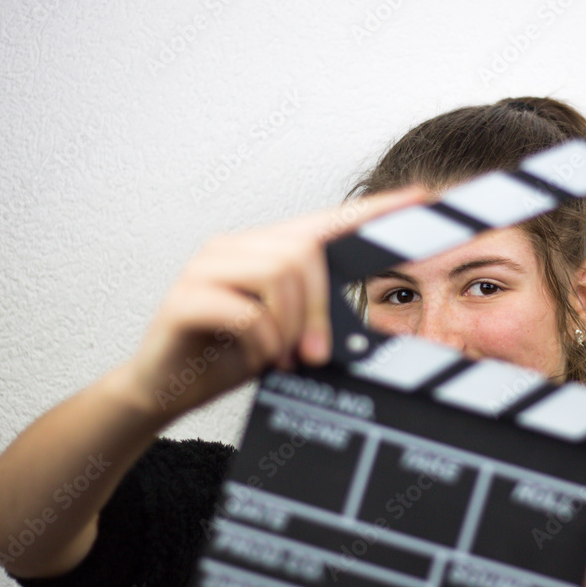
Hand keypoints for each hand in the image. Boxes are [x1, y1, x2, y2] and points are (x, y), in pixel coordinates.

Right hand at [121, 184, 431, 422]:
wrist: (163, 390)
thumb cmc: (227, 357)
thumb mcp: (284, 337)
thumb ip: (316, 319)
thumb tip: (364, 330)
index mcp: (264, 250)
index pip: (327, 221)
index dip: (375, 209)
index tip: (421, 196)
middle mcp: (235, 247)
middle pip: (304, 251)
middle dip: (321, 309)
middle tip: (315, 354)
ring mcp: (206, 267)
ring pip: (279, 273)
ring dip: (291, 327)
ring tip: (281, 359)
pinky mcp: (184, 298)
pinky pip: (245, 310)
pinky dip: (262, 341)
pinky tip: (256, 358)